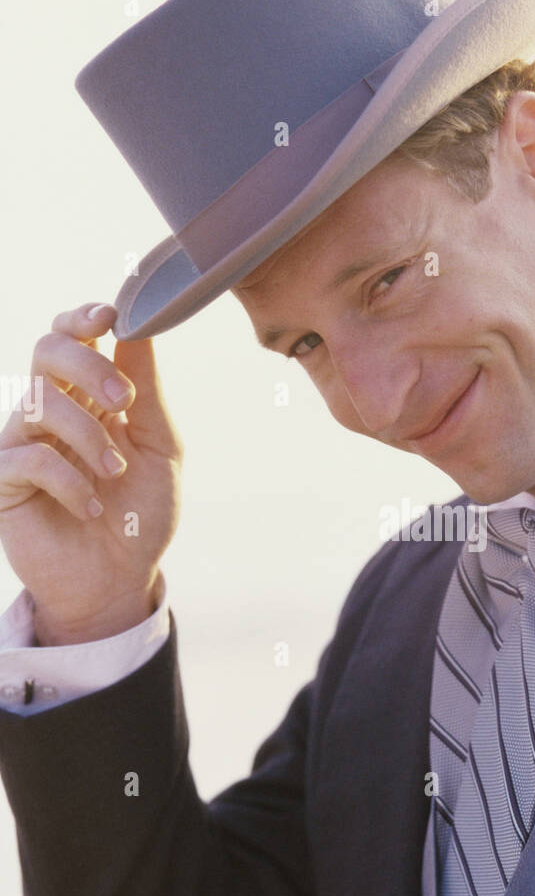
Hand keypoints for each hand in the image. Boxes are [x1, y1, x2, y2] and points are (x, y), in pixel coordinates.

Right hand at [0, 302, 182, 642]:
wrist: (120, 579)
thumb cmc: (140, 513)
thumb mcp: (159, 448)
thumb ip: (147, 391)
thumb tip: (141, 327)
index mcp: (87, 395)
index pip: (69, 336)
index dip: (83, 317)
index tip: (112, 315)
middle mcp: (50, 411)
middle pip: (46, 351)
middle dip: (89, 366)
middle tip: (125, 400)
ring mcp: (22, 443)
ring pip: (41, 402)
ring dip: (89, 435)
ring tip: (116, 474)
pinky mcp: (4, 481)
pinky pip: (30, 458)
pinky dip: (71, 481)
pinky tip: (91, 507)